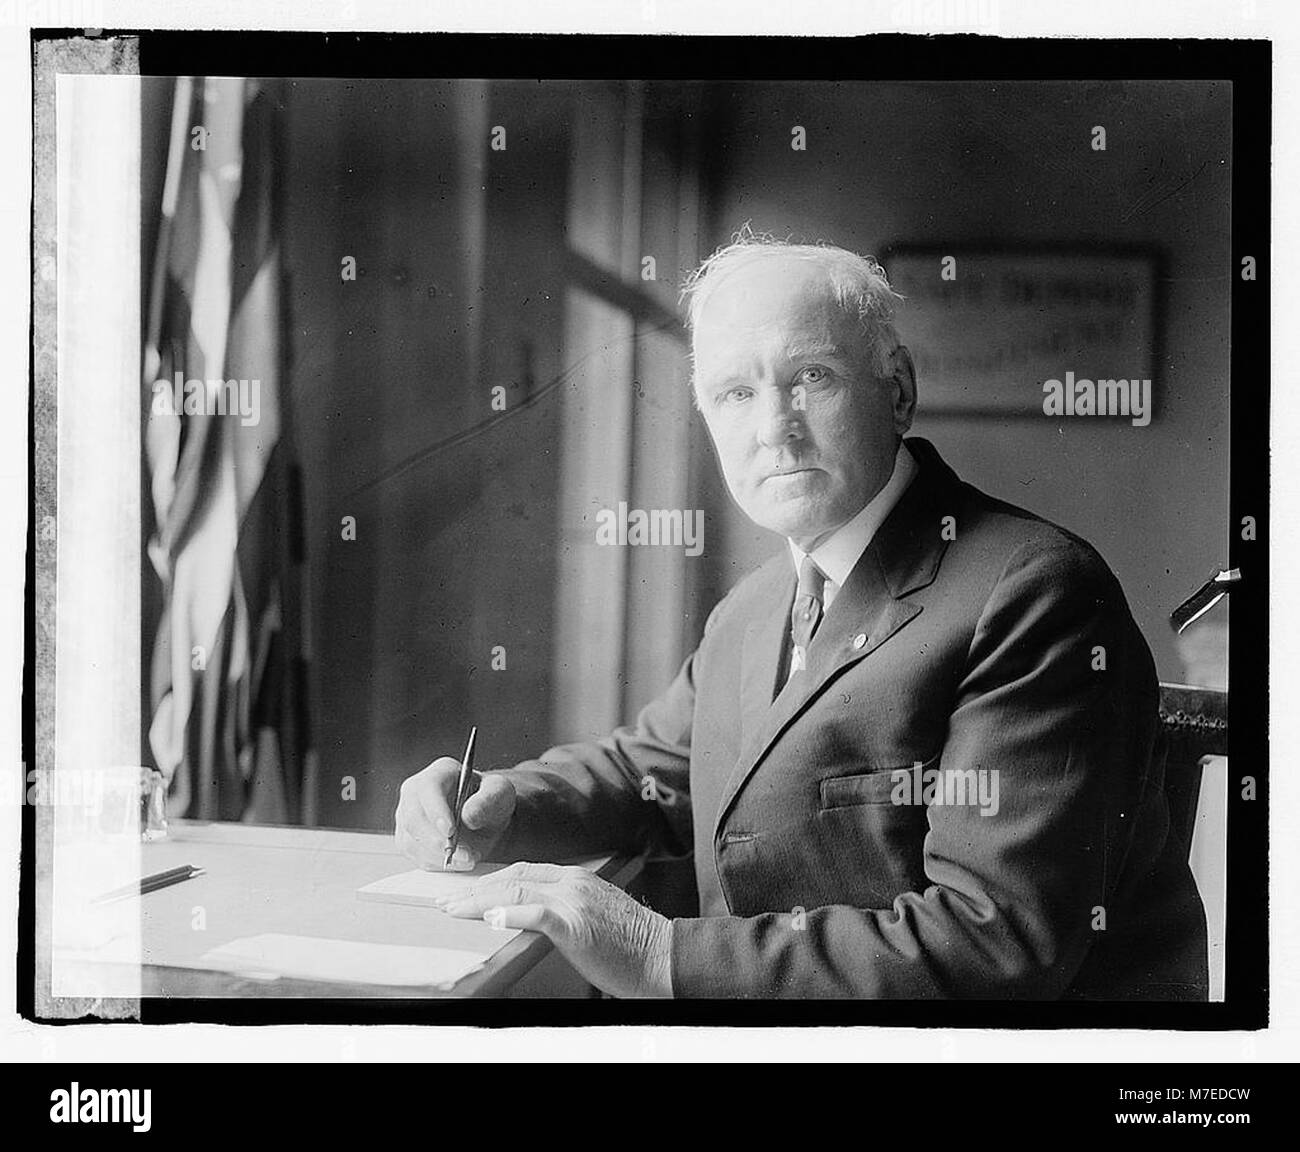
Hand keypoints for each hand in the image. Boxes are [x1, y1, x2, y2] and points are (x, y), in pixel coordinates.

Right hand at [394, 758, 516, 870]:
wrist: (486, 822)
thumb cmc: (491, 801)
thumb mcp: (501, 794)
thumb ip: (488, 800)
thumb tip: (468, 815)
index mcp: (440, 772)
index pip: (428, 788)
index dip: (436, 811)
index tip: (451, 831)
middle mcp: (416, 791)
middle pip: (413, 818)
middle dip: (439, 841)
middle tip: (466, 855)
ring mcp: (407, 816)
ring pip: (412, 841)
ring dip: (441, 856)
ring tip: (469, 859)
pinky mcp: (407, 839)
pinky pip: (415, 856)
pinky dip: (437, 864)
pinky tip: (458, 862)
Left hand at [434, 862, 672, 997]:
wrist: (663, 956)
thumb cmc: (633, 946)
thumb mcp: (595, 917)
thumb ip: (565, 910)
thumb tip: (530, 917)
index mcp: (577, 878)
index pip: (524, 870)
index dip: (491, 879)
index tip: (467, 892)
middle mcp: (573, 882)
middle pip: (513, 875)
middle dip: (475, 889)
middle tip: (446, 901)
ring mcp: (574, 900)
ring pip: (516, 889)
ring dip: (479, 901)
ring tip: (453, 910)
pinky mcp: (576, 924)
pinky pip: (536, 912)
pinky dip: (509, 912)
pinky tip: (489, 917)